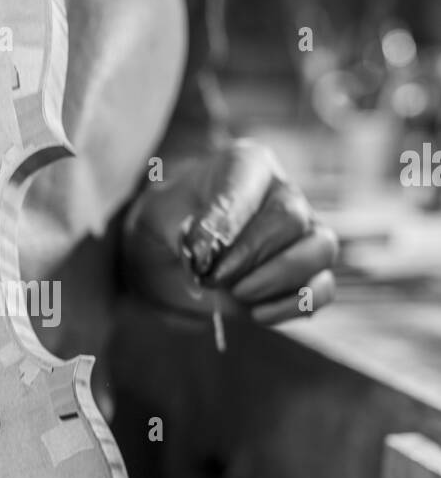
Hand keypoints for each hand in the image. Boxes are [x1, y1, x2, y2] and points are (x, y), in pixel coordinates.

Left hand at [122, 140, 337, 325]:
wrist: (166, 262)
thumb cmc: (164, 229)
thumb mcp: (154, 219)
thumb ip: (180, 227)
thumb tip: (210, 248)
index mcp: (246, 165)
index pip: (252, 181)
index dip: (229, 219)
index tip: (201, 252)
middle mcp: (282, 193)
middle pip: (291, 218)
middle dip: (250, 256)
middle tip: (212, 277)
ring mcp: (302, 234)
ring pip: (321, 249)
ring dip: (278, 279)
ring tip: (238, 293)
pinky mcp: (306, 275)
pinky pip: (322, 289)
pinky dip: (292, 305)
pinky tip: (256, 312)